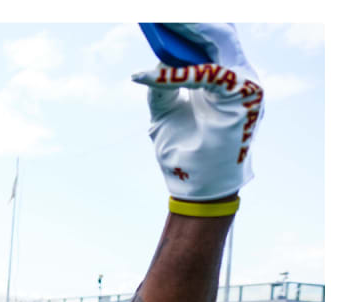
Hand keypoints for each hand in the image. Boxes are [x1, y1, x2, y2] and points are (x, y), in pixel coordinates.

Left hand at [131, 24, 262, 199]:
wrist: (197, 191)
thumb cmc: (185, 156)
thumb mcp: (165, 115)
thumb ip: (164, 87)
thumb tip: (156, 61)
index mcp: (225, 79)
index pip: (211, 39)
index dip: (187, 26)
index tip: (160, 18)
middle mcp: (240, 77)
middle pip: (219, 34)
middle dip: (188, 22)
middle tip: (159, 15)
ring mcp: (246, 86)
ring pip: (219, 44)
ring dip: (188, 31)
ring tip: (160, 23)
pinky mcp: (242, 98)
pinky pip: (207, 76)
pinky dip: (176, 75)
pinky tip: (148, 76)